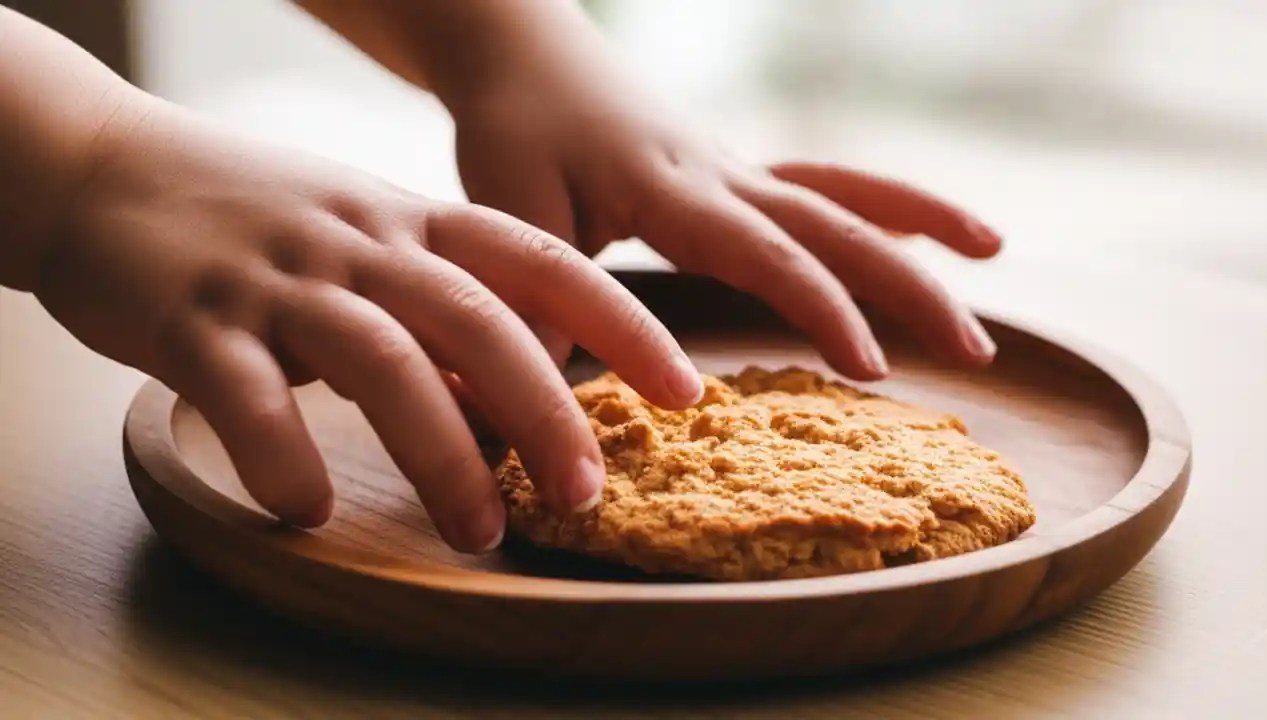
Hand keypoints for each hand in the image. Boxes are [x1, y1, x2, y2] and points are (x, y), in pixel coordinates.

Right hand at [36, 97, 702, 551]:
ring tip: (477, 535)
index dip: (622, 324)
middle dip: (546, 412)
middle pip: (477, 321)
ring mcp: (277, 278)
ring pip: (382, 362)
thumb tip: (516, 388)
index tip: (682, 389)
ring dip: (441, 455)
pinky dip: (284, 456)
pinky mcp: (190, 318)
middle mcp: (360, 243)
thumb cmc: (257, 215)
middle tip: (586, 495)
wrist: (101, 168)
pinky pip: (246, 394)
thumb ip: (439, 297)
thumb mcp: (365, 233)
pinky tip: (309, 511)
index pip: (541, 263)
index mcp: (412, 221)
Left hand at [448, 17, 1000, 378]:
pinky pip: (822, 184)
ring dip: (917, 223)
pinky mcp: (734, 175)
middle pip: (832, 222)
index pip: (764, 251)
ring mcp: (735, 169)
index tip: (873, 365)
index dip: (822, 306)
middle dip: (908, 285)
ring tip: (993, 252)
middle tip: (977, 350)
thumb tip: (550, 395)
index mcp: (672, 188)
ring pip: (841, 192)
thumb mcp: (510, 214)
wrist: (527, 56)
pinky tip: (926, 230)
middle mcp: (721, 174)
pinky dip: (881, 203)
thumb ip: (538, 299)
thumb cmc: (513, 131)